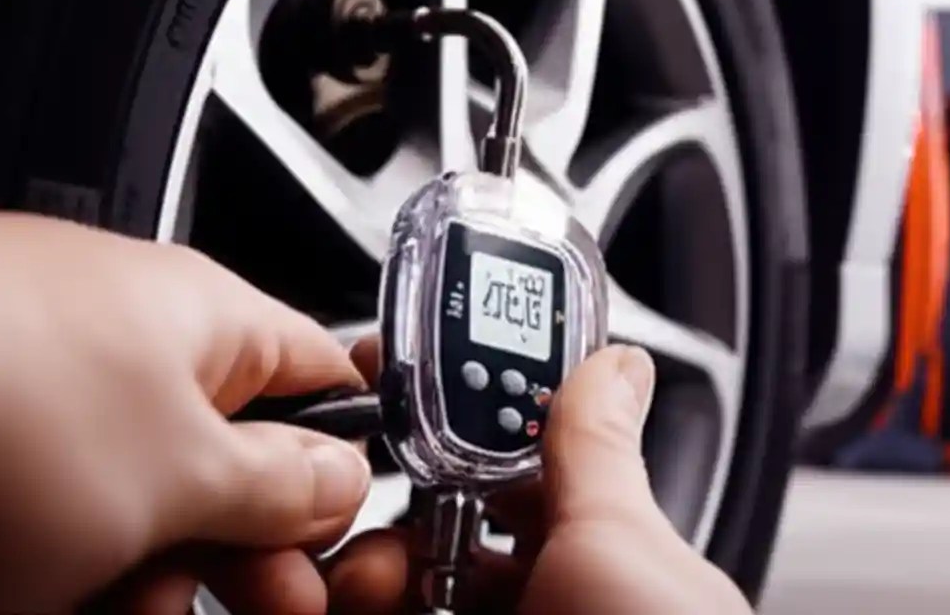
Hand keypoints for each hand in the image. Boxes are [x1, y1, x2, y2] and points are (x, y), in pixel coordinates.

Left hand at [0, 212, 370, 612]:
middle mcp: (127, 351)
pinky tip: (57, 596)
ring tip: (131, 612)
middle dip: (242, 551)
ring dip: (154, 579)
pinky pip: (58, 520)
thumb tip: (343, 480)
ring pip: (137, 509)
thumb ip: (284, 481)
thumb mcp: (177, 471)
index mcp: (203, 321)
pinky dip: (70, 573)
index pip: (320, 382)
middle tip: (256, 605)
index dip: (338, 469)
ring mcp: (47, 405)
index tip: (329, 549)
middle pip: (228, 462)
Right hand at [323, 345, 751, 614]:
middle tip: (346, 513)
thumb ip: (599, 453)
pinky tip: (324, 603)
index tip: (387, 415)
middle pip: (439, 545)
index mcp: (608, 562)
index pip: (515, 481)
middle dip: (382, 520)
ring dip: (354, 574)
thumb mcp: (625, 547)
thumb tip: (615, 360)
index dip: (451, 442)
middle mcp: (550, 604)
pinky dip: (342, 609)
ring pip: (399, 595)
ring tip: (338, 578)